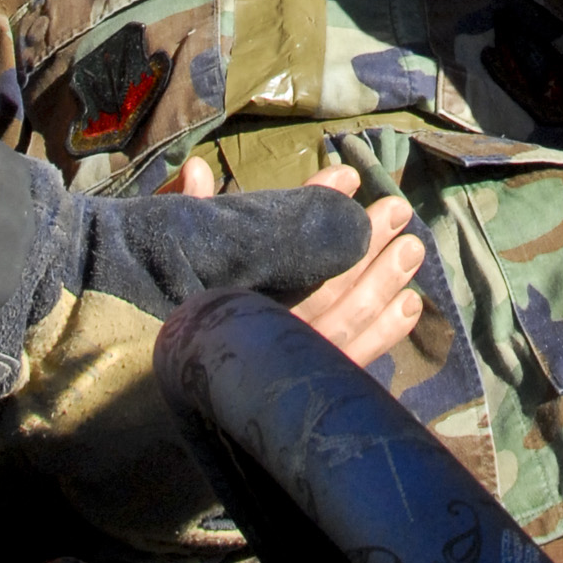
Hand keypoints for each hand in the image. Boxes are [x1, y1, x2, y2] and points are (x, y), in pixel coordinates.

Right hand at [169, 156, 422, 368]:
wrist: (149, 386)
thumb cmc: (166, 313)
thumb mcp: (175, 256)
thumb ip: (195, 217)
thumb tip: (199, 170)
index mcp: (227, 295)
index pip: (277, 243)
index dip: (313, 206)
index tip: (345, 175)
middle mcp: (256, 332)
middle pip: (319, 284)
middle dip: (361, 244)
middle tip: (396, 209)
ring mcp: (281, 366)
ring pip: (342, 324)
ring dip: (381, 284)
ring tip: (413, 248)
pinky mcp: (303, 392)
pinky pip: (348, 364)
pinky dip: (382, 335)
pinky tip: (410, 306)